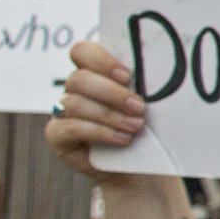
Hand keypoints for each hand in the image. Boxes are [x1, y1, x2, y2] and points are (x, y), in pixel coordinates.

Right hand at [44, 43, 144, 182]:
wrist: (139, 166)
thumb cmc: (147, 130)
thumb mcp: (149, 105)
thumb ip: (145, 86)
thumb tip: (162, 76)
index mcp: (94, 71)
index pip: (82, 51)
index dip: (101, 61)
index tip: (127, 76)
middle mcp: (74, 88)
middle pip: (79, 79)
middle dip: (112, 93)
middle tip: (139, 107)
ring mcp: (61, 111)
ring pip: (75, 103)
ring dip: (110, 115)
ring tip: (136, 126)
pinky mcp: (56, 135)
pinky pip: (70, 128)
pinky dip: (100, 132)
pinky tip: (123, 138)